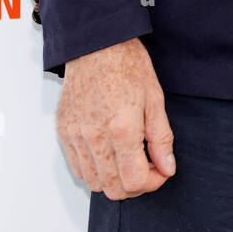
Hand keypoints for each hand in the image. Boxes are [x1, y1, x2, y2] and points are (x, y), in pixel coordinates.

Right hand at [56, 37, 175, 199]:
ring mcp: (76, 135)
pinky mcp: (64, 131)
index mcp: (122, 128)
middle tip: (146, 166)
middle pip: (114, 189)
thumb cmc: (126, 63)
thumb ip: (161, 138)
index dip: (153, 182)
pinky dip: (94, 169)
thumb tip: (167, 167)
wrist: (97, 42)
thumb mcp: (155, 97)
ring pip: (94, 182)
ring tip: (127, 158)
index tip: (160, 169)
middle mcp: (95, 136)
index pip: (136, 181)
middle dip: (135, 185)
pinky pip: (78, 167)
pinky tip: (108, 151)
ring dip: (113, 179)